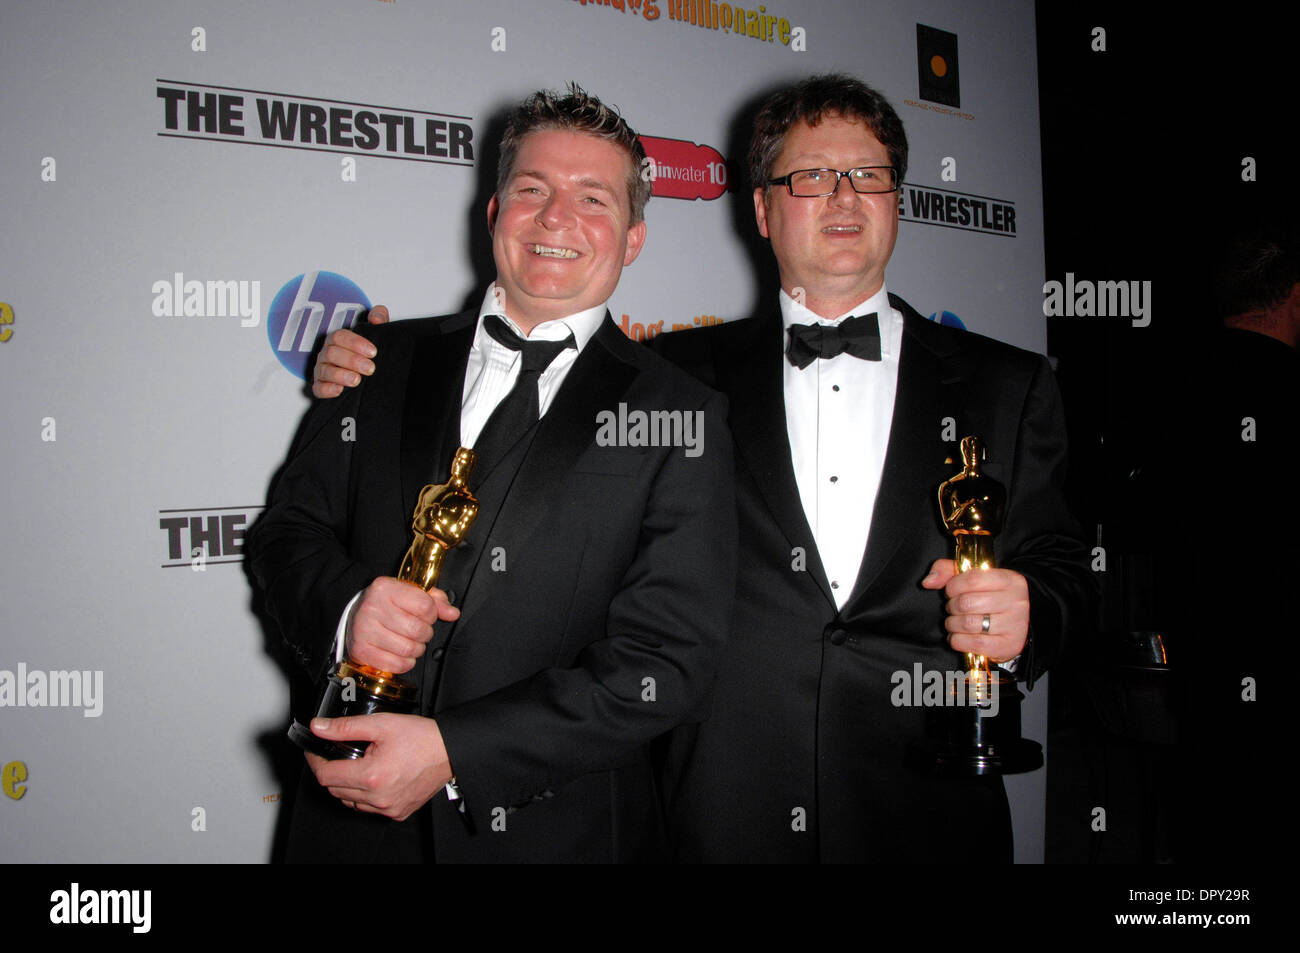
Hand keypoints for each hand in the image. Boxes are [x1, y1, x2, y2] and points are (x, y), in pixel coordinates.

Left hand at [305, 714, 452, 820]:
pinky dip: (365, 796)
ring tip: (357, 765)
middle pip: (336, 790)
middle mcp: (379, 798)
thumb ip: (346, 727)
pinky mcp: (398, 813)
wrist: (450, 750)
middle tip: (338, 754)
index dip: (315, 762)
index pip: (326, 776)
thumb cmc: (421, 737)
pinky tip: (373, 779)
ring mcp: (389, 808)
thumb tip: (319, 727)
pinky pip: (369, 808)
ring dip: (347, 785)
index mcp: (371, 777)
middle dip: (332, 771)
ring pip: (350, 802)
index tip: (315, 752)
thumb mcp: (381, 724)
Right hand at [311, 304, 389, 397]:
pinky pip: (318, 388)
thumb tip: (376, 318)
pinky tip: (339, 390)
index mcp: (337, 340)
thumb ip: (378, 317)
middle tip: (369, 368)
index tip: (372, 352)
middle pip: (332, 353)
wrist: (365, 371)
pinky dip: (327, 389)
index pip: (340, 336)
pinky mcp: (321, 386)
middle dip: (352, 361)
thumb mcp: (374, 332)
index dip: (355, 343)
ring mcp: (322, 370)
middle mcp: (327, 354)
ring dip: (340, 375)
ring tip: (356, 380)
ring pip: (324, 370)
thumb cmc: (366, 351)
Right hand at [347, 576, 458, 673]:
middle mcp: (373, 607)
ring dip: (416, 649)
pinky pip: (396, 664)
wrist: (356, 616)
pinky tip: (400, 653)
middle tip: (418, 631)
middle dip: (425, 633)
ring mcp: (364, 629)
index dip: (432, 614)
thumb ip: (436, 601)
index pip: (425, 606)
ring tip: (409, 641)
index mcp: (386, 588)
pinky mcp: (361, 650)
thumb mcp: (411, 594)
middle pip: (418, 630)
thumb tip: (453, 613)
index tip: (425, 615)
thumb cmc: (387, 604)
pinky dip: (405, 662)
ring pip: (409, 648)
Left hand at [922, 559, 1029, 661]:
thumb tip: (928, 581)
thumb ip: (948, 571)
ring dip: (953, 624)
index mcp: (1009, 580)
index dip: (953, 586)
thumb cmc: (992, 598)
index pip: (971, 579)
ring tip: (955, 622)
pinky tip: (959, 636)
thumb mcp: (975, 578)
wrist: (1019, 625)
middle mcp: (1016, 601)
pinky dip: (958, 641)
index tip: (952, 591)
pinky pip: (974, 644)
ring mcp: (1015, 625)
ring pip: (968, 624)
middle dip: (952, 606)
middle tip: (954, 608)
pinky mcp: (1008, 645)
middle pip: (967, 603)